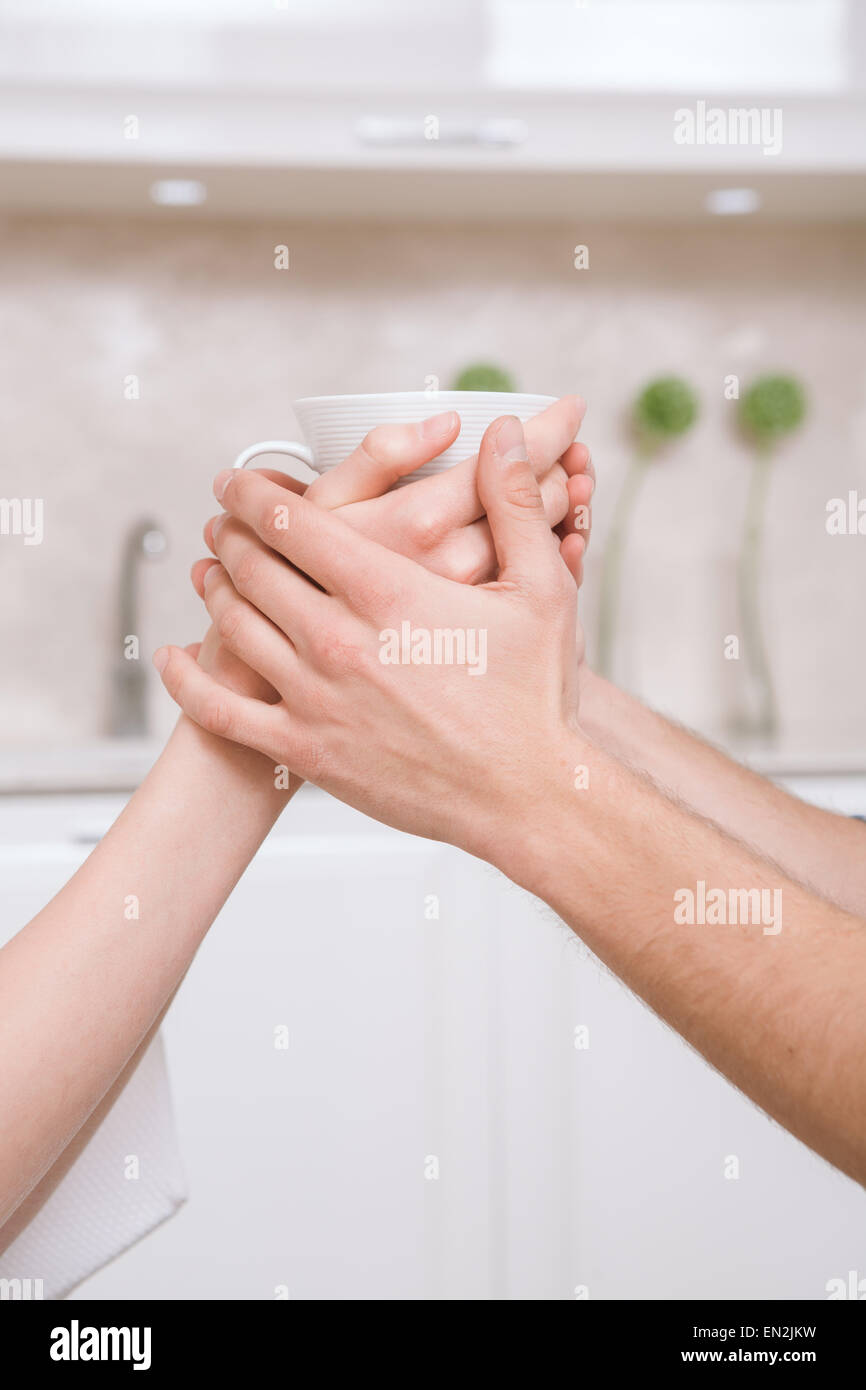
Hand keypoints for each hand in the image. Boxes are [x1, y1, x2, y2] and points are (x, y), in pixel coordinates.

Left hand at [154, 415, 582, 864]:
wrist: (525, 796)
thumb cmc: (534, 697)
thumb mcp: (541, 589)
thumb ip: (514, 504)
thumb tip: (505, 434)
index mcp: (388, 591)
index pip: (292, 523)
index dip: (252, 493)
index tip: (234, 481)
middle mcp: (339, 639)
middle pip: (254, 568)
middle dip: (229, 536)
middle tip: (220, 522)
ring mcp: (315, 697)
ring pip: (236, 627)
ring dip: (213, 591)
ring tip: (207, 571)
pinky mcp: (306, 750)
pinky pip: (221, 713)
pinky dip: (187, 681)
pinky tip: (174, 659)